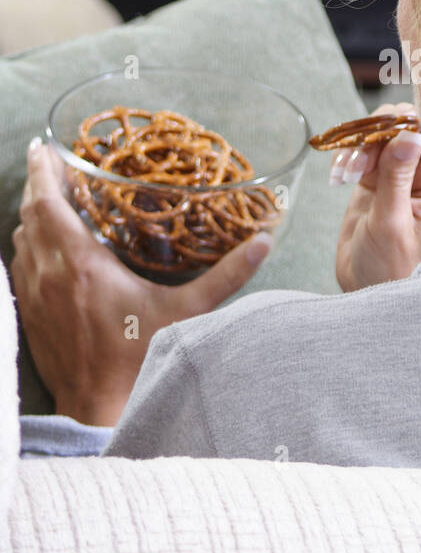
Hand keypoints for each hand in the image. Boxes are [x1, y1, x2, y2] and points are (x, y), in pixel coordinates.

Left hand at [10, 139, 272, 425]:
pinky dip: (30, 245)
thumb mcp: (188, 312)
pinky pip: (20, 265)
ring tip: (54, 198)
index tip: (45, 145)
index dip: (42, 169)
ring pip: (21, 239)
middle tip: (54, 163)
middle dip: (38, 184)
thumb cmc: (139, 358)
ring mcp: (33, 295)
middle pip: (29, 213)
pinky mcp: (28, 315)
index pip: (47, 202)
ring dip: (33, 214)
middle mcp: (48, 273)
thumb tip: (263, 243)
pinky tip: (49, 246)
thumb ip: (226, 275)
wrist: (99, 407)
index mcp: (80, 264)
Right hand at [333, 103, 420, 292]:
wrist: (366, 291)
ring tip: (346, 174)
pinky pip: (361, 152)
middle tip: (359, 161)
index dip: (406, 127)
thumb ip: (396, 177)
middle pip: (404, 129)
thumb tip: (409, 133)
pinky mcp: (375, 180)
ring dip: (358, 148)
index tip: (382, 133)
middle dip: (377, 136)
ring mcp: (398, 176)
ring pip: (380, 136)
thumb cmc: (389, 268)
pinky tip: (338, 176)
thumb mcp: (391, 223)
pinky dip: (347, 157)